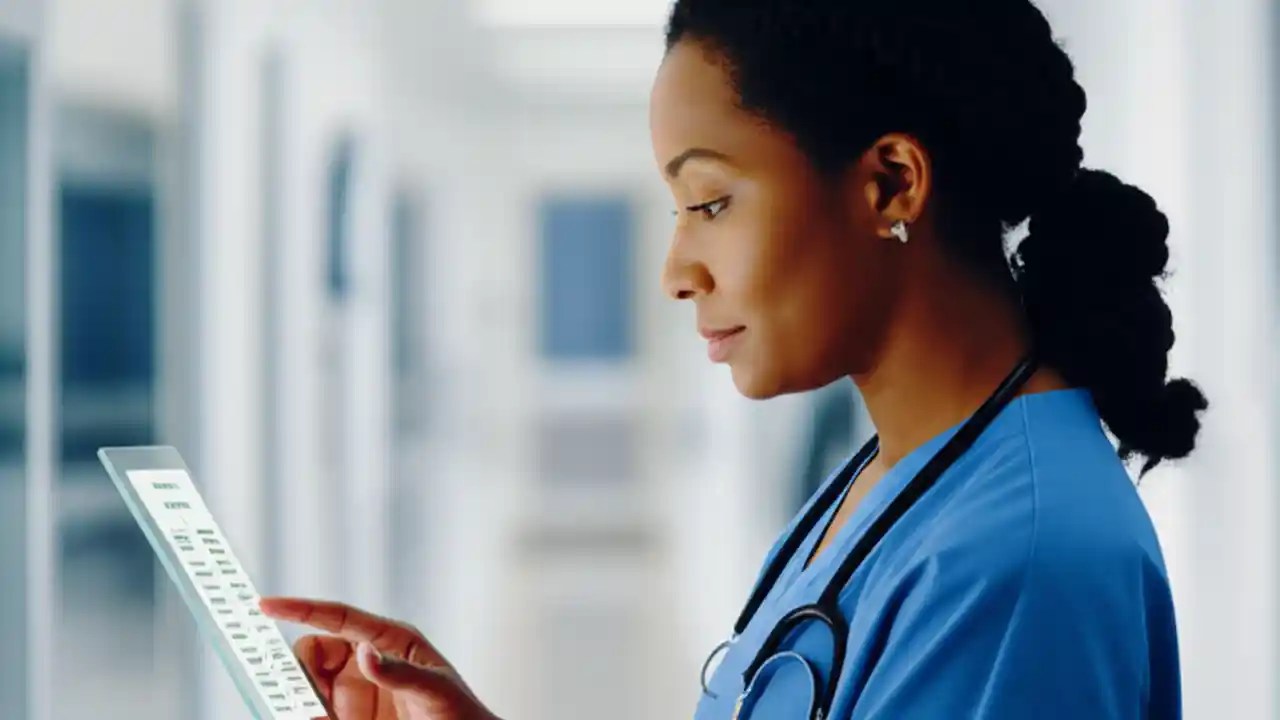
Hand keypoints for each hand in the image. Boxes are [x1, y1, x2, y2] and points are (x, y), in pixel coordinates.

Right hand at [260, 597, 498, 719]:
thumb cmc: (461, 714)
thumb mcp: (435, 690)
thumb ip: (400, 671)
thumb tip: (364, 651)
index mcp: (389, 639)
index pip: (337, 616)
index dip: (300, 608)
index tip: (265, 605)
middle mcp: (365, 661)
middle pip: (312, 654)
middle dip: (299, 670)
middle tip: (303, 696)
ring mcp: (354, 692)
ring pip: (308, 686)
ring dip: (301, 699)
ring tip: (326, 715)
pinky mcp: (347, 717)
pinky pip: (314, 713)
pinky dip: (309, 715)